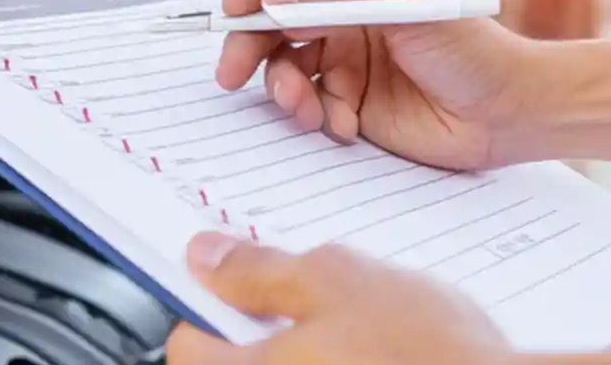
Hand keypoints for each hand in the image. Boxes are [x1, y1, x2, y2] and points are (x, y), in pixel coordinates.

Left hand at [166, 232, 513, 364]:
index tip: (236, 282)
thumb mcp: (335, 277)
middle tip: (307, 297)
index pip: (185, 344)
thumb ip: (259, 270)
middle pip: (235, 362)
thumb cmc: (425, 349)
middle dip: (263, 325)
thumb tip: (205, 256)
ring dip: (305, 345)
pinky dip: (341, 359)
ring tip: (355, 326)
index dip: (210, 304)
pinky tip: (378, 353)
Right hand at [217, 0, 528, 169]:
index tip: (236, 9)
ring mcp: (345, 58)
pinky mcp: (347, 101)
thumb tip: (271, 3)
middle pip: (273, 17)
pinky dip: (317, 117)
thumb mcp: (408, 13)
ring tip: (305, 109)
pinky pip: (308, 105)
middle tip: (230, 73)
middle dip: (249, 44)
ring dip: (282, 88)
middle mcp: (346, 13)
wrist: (507, 113)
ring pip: (284, 66)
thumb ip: (337, 6)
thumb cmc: (471, 48)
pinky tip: (348, 126)